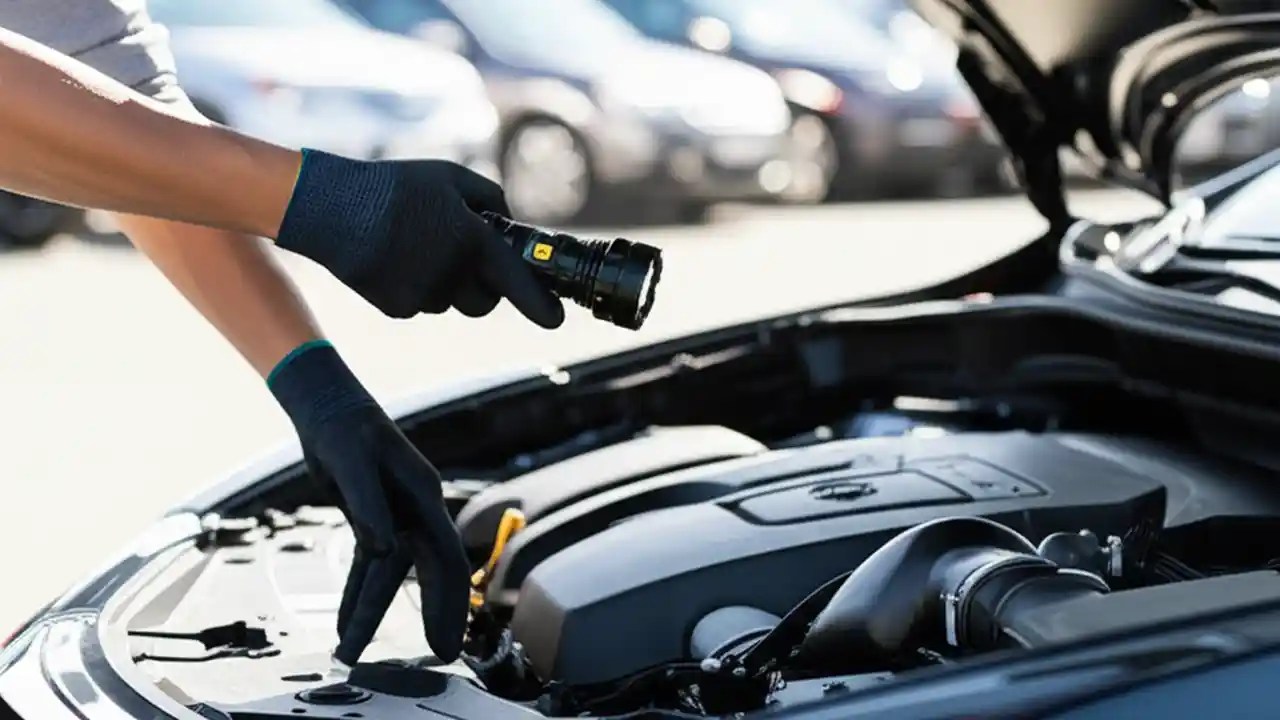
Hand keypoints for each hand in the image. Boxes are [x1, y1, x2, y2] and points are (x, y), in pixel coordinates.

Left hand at [268, 340, 470, 664]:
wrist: (329, 409)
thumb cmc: (345, 429)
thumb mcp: (352, 462)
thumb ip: (368, 507)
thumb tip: (382, 552)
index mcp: (423, 496)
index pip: (444, 557)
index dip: (448, 600)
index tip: (444, 636)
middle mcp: (417, 510)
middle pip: (430, 573)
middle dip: (432, 615)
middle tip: (439, 654)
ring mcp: (399, 516)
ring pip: (392, 575)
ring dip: (375, 611)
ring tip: (354, 650)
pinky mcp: (375, 521)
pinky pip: (370, 566)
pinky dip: (357, 593)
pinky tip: (346, 621)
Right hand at [274, 149, 563, 326]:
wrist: (332, 209)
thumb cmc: (394, 187)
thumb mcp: (449, 178)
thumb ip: (489, 200)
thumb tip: (507, 220)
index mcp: (471, 238)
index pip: (515, 279)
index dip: (539, 303)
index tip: (555, 318)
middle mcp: (451, 273)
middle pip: (484, 302)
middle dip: (482, 288)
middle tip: (464, 262)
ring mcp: (423, 295)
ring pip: (449, 302)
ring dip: (444, 284)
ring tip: (413, 247)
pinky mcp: (398, 308)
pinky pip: (420, 305)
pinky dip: (414, 288)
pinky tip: (393, 259)